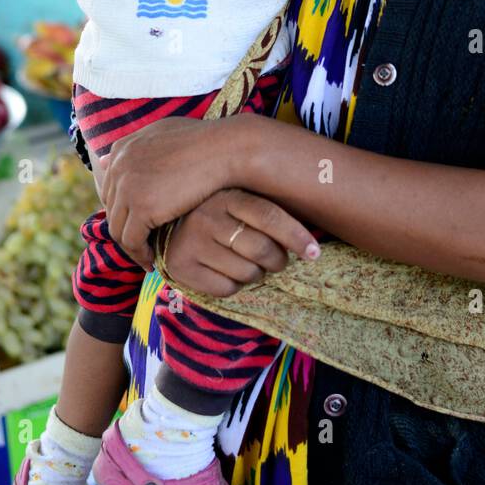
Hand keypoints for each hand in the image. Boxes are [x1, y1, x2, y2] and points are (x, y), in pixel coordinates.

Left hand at [101, 111, 263, 270]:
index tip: (140, 224)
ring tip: (147, 258)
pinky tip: (154, 261)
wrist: (226, 149)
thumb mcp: (165, 133)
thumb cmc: (205, 141)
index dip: (125, 209)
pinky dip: (141, 254)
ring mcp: (128, 187)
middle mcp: (119, 167)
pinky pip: (131, 241)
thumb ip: (136, 147)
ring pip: (118, 229)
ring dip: (131, 247)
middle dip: (126, 228)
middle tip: (143, 244)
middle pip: (113, 209)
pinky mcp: (142, 208)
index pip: (112, 189)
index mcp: (123, 149)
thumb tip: (104, 160)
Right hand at [161, 188, 319, 297]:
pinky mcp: (181, 267)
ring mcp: (191, 242)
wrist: (170, 227)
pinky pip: (226, 289)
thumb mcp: (241, 202)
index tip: (314, 253)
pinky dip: (235, 286)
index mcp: (228, 195)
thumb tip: (310, 238)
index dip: (295, 236)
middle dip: (277, 261)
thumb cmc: (221, 216)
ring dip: (256, 274)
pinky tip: (226, 271)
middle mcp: (207, 216)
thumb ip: (268, 211)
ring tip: (247, 263)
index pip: (268, 216)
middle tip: (276, 260)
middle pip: (261, 249)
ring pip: (246, 272)